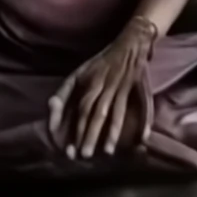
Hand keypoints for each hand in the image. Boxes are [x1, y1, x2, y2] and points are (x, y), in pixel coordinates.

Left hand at [48, 17, 155, 160]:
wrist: (130, 41)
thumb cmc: (101, 61)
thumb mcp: (79, 72)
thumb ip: (65, 91)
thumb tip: (51, 106)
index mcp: (89, 80)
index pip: (81, 107)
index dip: (75, 127)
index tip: (69, 147)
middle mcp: (105, 83)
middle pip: (96, 112)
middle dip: (90, 134)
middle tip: (85, 155)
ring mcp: (123, 85)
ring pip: (117, 111)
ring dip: (112, 132)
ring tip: (108, 151)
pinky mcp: (139, 85)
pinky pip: (144, 104)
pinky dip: (145, 121)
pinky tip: (143, 138)